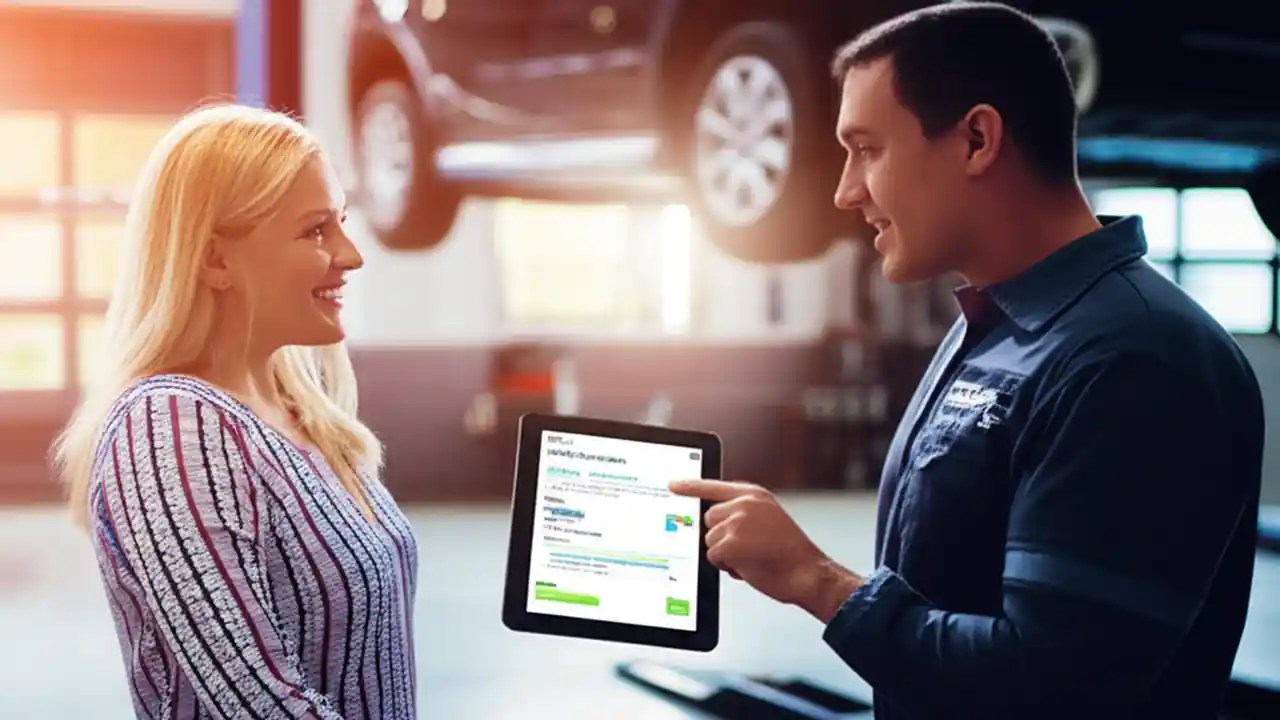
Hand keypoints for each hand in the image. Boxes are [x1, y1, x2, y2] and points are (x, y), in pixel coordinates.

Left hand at [669, 479, 863, 621]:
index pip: (714, 486)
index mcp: (754, 494)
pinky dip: (727, 566)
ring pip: (709, 540)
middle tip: (747, 548)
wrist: (808, 573)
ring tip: (753, 557)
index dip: (690, 486)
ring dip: (725, 554)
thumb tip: (713, 521)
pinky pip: (713, 556)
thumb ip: (743, 514)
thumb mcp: (769, 520)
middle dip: (720, 537)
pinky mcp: (732, 542)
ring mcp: (737, 521)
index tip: (673, 485)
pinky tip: (749, 565)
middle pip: (708, 519)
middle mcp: (745, 503)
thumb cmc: (789, 553)